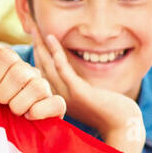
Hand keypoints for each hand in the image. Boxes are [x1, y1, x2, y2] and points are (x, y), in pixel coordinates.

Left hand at [0, 34, 64, 119]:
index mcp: (10, 62)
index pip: (6, 55)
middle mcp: (29, 71)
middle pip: (21, 73)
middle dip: (3, 94)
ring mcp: (44, 88)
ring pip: (38, 87)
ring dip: (18, 105)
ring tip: (12, 112)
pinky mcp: (55, 107)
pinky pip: (56, 103)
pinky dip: (40, 111)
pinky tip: (28, 117)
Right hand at [32, 32, 145, 152]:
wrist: (123, 125)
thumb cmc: (108, 112)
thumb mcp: (86, 97)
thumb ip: (76, 87)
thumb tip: (71, 74)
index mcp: (56, 98)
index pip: (40, 73)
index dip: (35, 54)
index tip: (32, 38)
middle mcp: (57, 97)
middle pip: (39, 66)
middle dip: (34, 46)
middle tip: (28, 27)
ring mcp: (66, 94)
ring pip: (47, 65)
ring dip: (40, 45)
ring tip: (34, 28)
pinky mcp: (78, 91)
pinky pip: (62, 68)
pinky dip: (55, 52)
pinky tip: (50, 38)